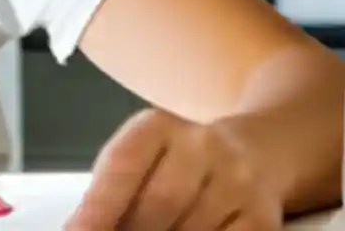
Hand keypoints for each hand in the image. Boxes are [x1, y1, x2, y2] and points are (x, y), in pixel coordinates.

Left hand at [66, 108, 281, 229]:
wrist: (257, 151)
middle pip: (161, 201)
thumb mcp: (143, 159)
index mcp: (158, 127)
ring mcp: (238, 182)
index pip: (123, 164)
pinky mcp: (264, 217)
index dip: (98, 205)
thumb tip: (83, 229)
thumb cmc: (177, 163)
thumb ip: (113, 191)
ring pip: (193, 229)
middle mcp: (203, 146)